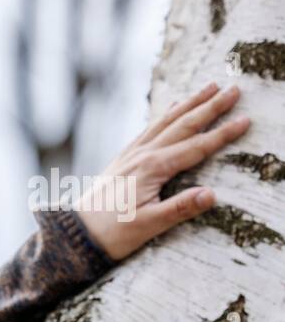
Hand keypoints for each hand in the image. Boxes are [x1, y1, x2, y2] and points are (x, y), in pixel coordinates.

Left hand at [74, 82, 250, 260]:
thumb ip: (181, 208)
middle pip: (182, 125)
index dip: (223, 133)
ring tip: (208, 87)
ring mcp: (130, 155)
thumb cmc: (113, 233)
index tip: (246, 119)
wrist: (76, 234)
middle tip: (234, 89)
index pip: (196, 147)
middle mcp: (142, 155)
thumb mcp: (150, 225)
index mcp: (153, 168)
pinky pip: (148, 130)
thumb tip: (212, 194)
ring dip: (189, 104)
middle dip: (210, 107)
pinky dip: (164, 116)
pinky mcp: (122, 160)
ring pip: (165, 122)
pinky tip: (171, 111)